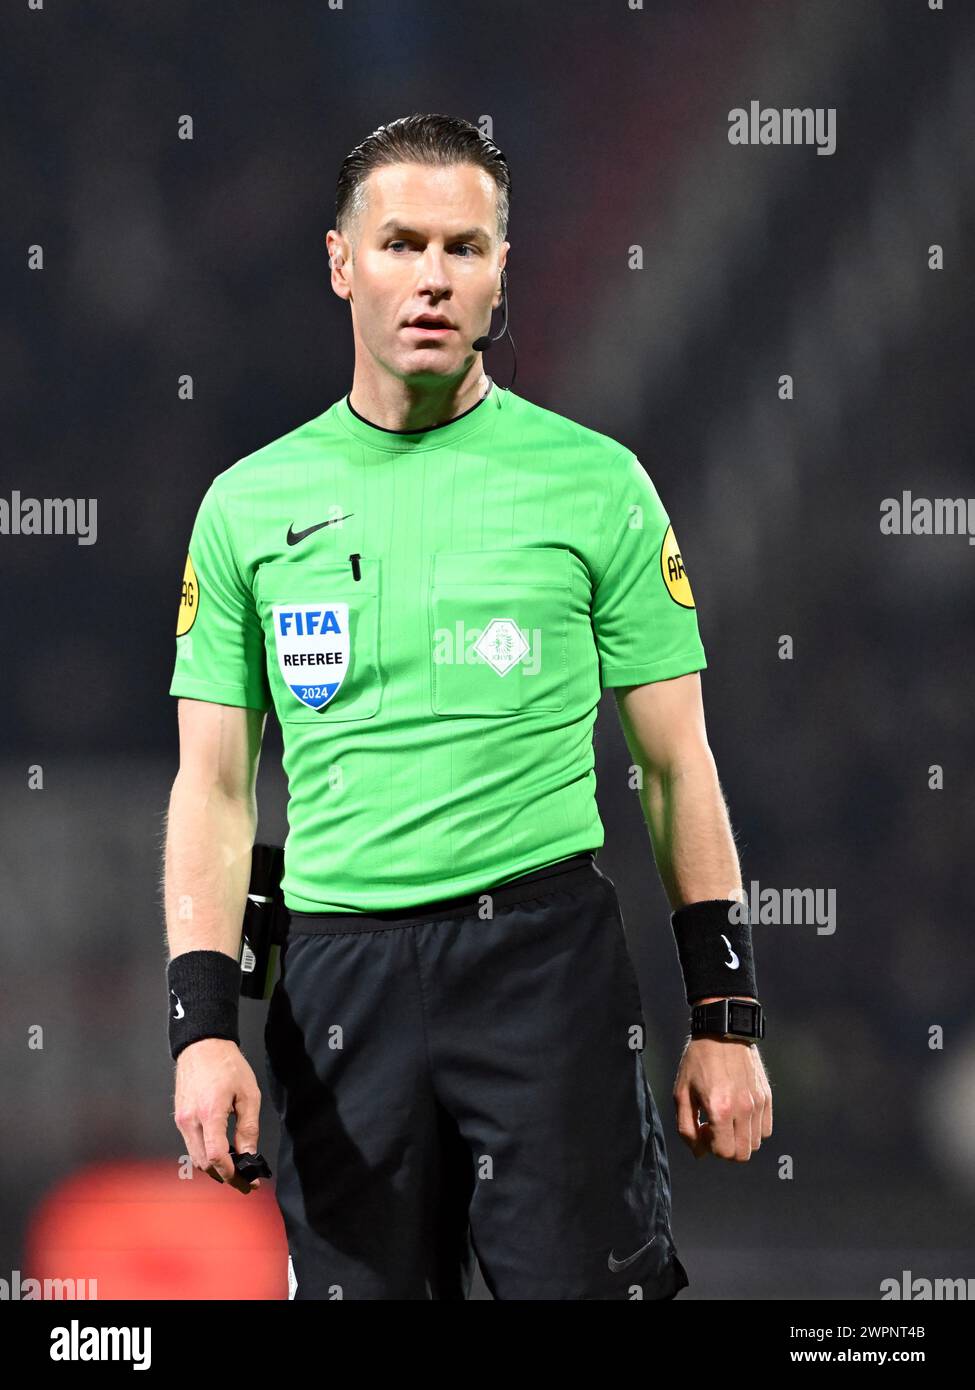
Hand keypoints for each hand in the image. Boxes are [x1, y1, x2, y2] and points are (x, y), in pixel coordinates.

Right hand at [173, 1038, 262, 1193]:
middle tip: (244, 1181)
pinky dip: (205, 1154)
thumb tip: (249, 1154)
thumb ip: (248, 1128)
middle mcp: (190, 1120)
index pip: (215, 1156)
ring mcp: (182, 1120)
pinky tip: (221, 1152)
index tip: (248, 1181)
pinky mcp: (180, 1118)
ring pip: (195, 1156)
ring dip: (213, 1167)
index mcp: (209, 1112)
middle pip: (203, 1163)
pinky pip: (191, 1144)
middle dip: (224, 1176)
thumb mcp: (248, 1094)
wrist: (202, 1045)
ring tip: (235, 1168)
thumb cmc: (227, 1065)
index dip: (231, 1173)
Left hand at [673, 997, 771, 1159]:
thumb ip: (686, 1128)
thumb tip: (699, 1154)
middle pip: (742, 1154)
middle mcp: (743, 1109)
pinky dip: (753, 1129)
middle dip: (726, 1148)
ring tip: (727, 1119)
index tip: (703, 1128)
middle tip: (714, 1128)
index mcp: (719, 1109)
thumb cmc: (698, 1061)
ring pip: (756, 1143)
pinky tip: (740, 1113)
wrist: (722, 1032)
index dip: (710, 1148)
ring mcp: (757, 1103)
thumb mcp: (681, 1093)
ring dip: (740, 1138)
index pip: (724, 1153)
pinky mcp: (766, 1096)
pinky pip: (766, 1129)